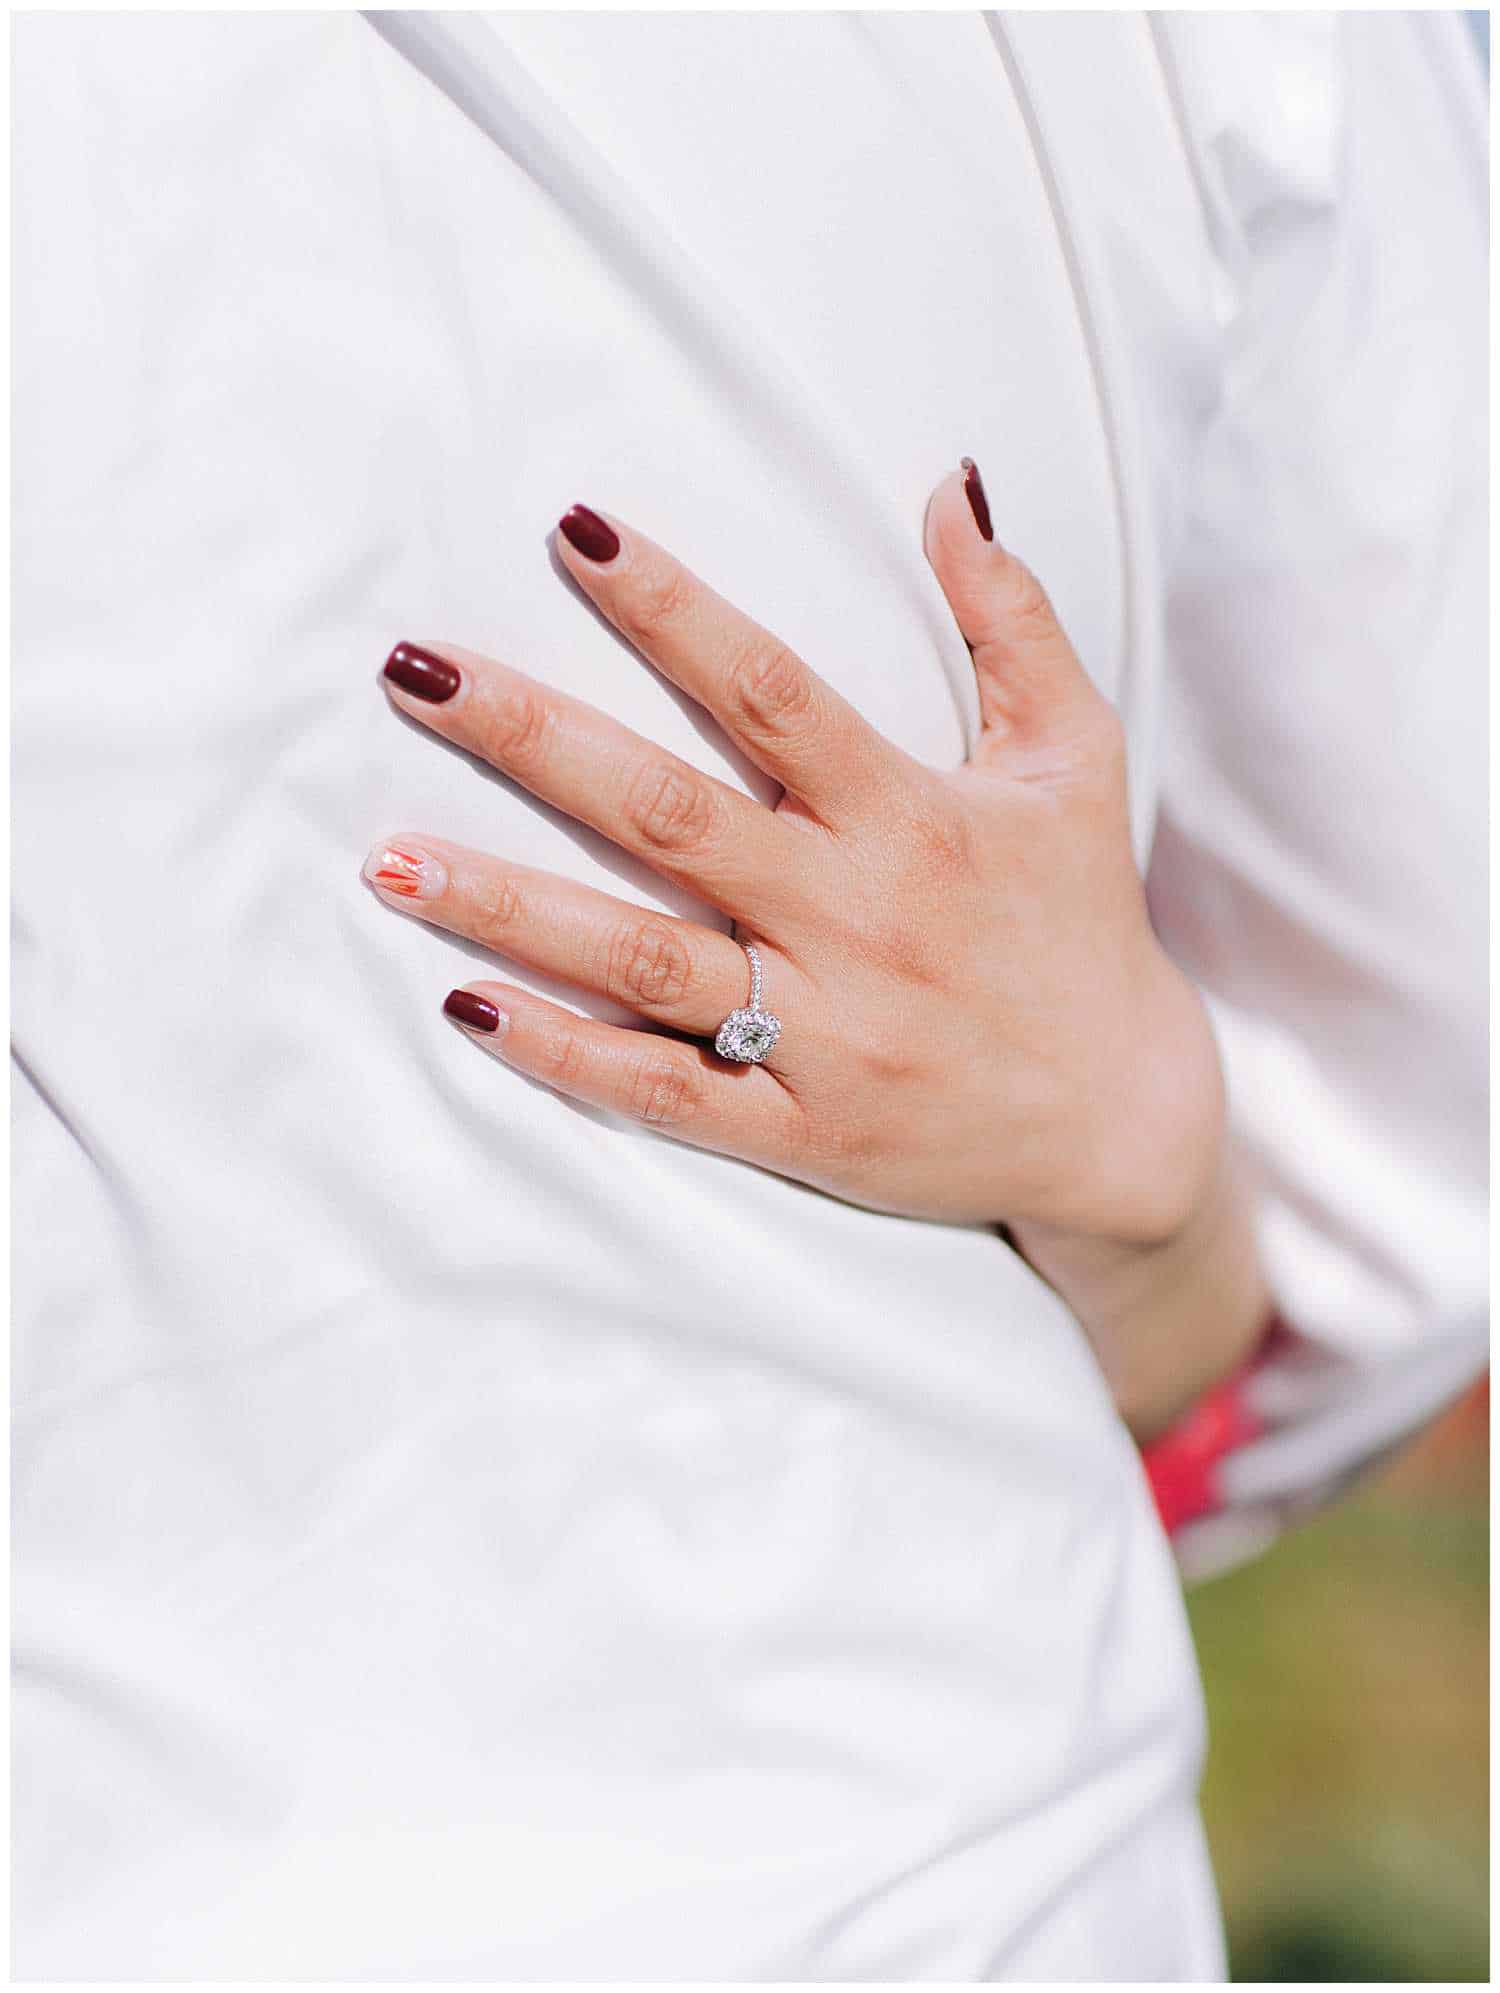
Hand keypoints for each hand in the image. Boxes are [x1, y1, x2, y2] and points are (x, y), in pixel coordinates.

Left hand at [364, 462, 1224, 1258]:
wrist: (1121, 1122)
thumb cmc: (1081, 923)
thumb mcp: (1074, 759)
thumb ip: (1012, 619)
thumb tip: (951, 484)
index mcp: (910, 816)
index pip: (769, 691)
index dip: (669, 607)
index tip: (567, 531)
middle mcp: (853, 919)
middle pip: (667, 813)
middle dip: (531, 737)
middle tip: (413, 672)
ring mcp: (821, 1033)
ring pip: (643, 959)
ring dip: (510, 905)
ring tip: (388, 860)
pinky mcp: (799, 1129)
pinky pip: (663, 1091)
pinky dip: (564, 1053)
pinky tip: (469, 1004)